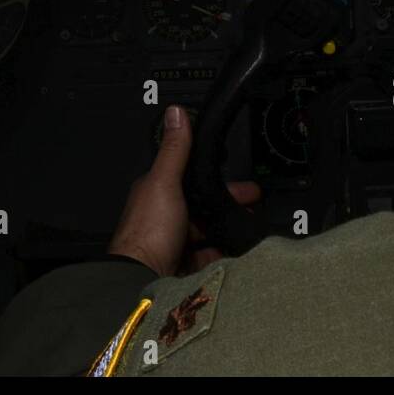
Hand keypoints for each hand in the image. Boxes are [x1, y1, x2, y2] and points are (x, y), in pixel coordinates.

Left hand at [107, 104, 260, 276]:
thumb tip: (176, 113)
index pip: (189, 176)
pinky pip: (206, 258)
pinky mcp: (181, 266)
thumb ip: (174, 150)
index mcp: (156, 191)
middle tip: (251, 204)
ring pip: (205, 231)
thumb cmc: (147, 232)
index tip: (237, 177)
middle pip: (201, 205)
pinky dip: (221, 255)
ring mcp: (171, 242)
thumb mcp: (165, 182)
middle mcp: (162, 216)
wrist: (141, 280)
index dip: (213, 176)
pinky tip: (233, 254)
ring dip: (224, 229)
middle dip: (226, 203)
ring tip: (247, 227)